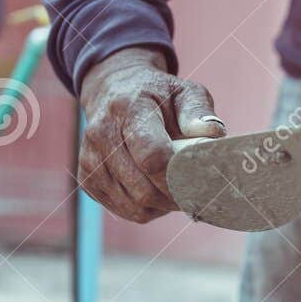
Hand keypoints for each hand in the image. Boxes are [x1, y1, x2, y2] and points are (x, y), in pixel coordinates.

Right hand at [77, 47, 226, 222]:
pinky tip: (156, 191)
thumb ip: (199, 110)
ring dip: (161, 206)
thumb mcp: (183, 92)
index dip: (178, 178)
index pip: (152, 156)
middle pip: (143, 188)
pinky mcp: (86, 178)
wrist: (113, 92)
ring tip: (176, 190)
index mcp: (129, 109)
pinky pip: (123, 210)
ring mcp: (90, 158)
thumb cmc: (157, 97)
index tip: (200, 183)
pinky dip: (145, 209)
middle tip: (194, 193)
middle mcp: (102, 133)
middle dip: (174, 197)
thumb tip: (213, 133)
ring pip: (134, 205)